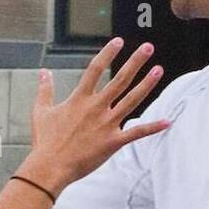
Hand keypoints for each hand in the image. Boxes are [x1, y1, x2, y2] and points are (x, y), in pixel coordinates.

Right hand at [14, 39, 171, 195]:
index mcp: (79, 99)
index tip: (119, 41)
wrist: (50, 167)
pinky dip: (153, 127)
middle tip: (148, 48)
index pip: (95, 69)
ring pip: (132, 100)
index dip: (108, 53)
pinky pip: (137, 133)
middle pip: (120, 79)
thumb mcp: (40, 112)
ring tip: (159, 70)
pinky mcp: (113, 141)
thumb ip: (45, 90)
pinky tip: (167, 121)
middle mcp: (96, 107)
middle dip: (135, 62)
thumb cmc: (45, 141)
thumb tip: (44, 72)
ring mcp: (106, 124)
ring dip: (147, 84)